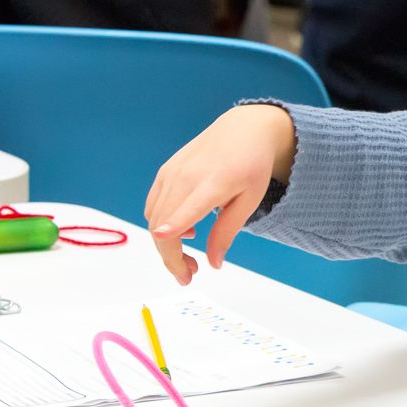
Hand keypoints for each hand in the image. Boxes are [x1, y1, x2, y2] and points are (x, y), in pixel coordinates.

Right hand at [144, 105, 296, 284]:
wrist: (243, 130)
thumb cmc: (252, 165)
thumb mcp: (249, 200)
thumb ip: (227, 232)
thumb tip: (213, 264)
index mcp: (213, 183)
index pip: (188, 206)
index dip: (174, 225)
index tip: (165, 239)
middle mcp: (186, 176)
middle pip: (164, 224)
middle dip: (171, 257)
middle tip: (188, 276)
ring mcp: (171, 173)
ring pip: (155, 218)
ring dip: (165, 245)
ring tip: (189, 259)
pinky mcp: (165, 172)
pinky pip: (154, 206)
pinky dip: (162, 225)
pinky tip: (185, 232)